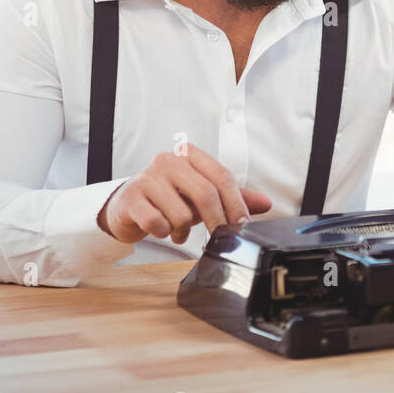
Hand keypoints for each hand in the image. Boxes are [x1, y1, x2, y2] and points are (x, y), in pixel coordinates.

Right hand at [97, 144, 272, 243]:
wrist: (128, 206)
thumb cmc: (168, 198)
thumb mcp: (200, 196)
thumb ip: (231, 197)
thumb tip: (265, 203)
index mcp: (189, 155)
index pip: (221, 175)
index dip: (235, 203)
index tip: (242, 225)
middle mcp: (168, 160)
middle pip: (205, 192)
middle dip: (216, 221)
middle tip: (218, 237)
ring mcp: (147, 177)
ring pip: (180, 213)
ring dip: (183, 230)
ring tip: (177, 230)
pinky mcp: (131, 197)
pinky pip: (157, 223)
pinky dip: (164, 233)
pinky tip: (162, 230)